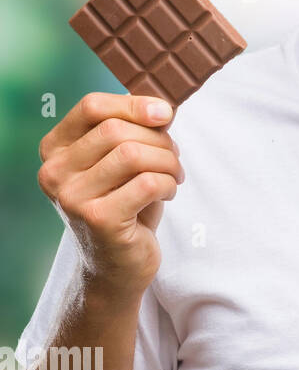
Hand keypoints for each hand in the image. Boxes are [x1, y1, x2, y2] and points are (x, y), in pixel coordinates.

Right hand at [37, 92, 185, 295]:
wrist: (119, 263)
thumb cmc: (125, 204)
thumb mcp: (124, 161)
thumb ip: (134, 131)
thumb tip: (161, 108)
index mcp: (55, 149)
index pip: (92, 106)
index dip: (135, 105)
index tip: (165, 115)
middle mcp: (54, 172)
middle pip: (117, 130)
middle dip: (159, 140)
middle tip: (173, 159)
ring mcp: (72, 197)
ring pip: (133, 155)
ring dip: (168, 162)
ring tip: (174, 177)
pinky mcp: (98, 219)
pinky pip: (147, 183)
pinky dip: (168, 184)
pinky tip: (168, 194)